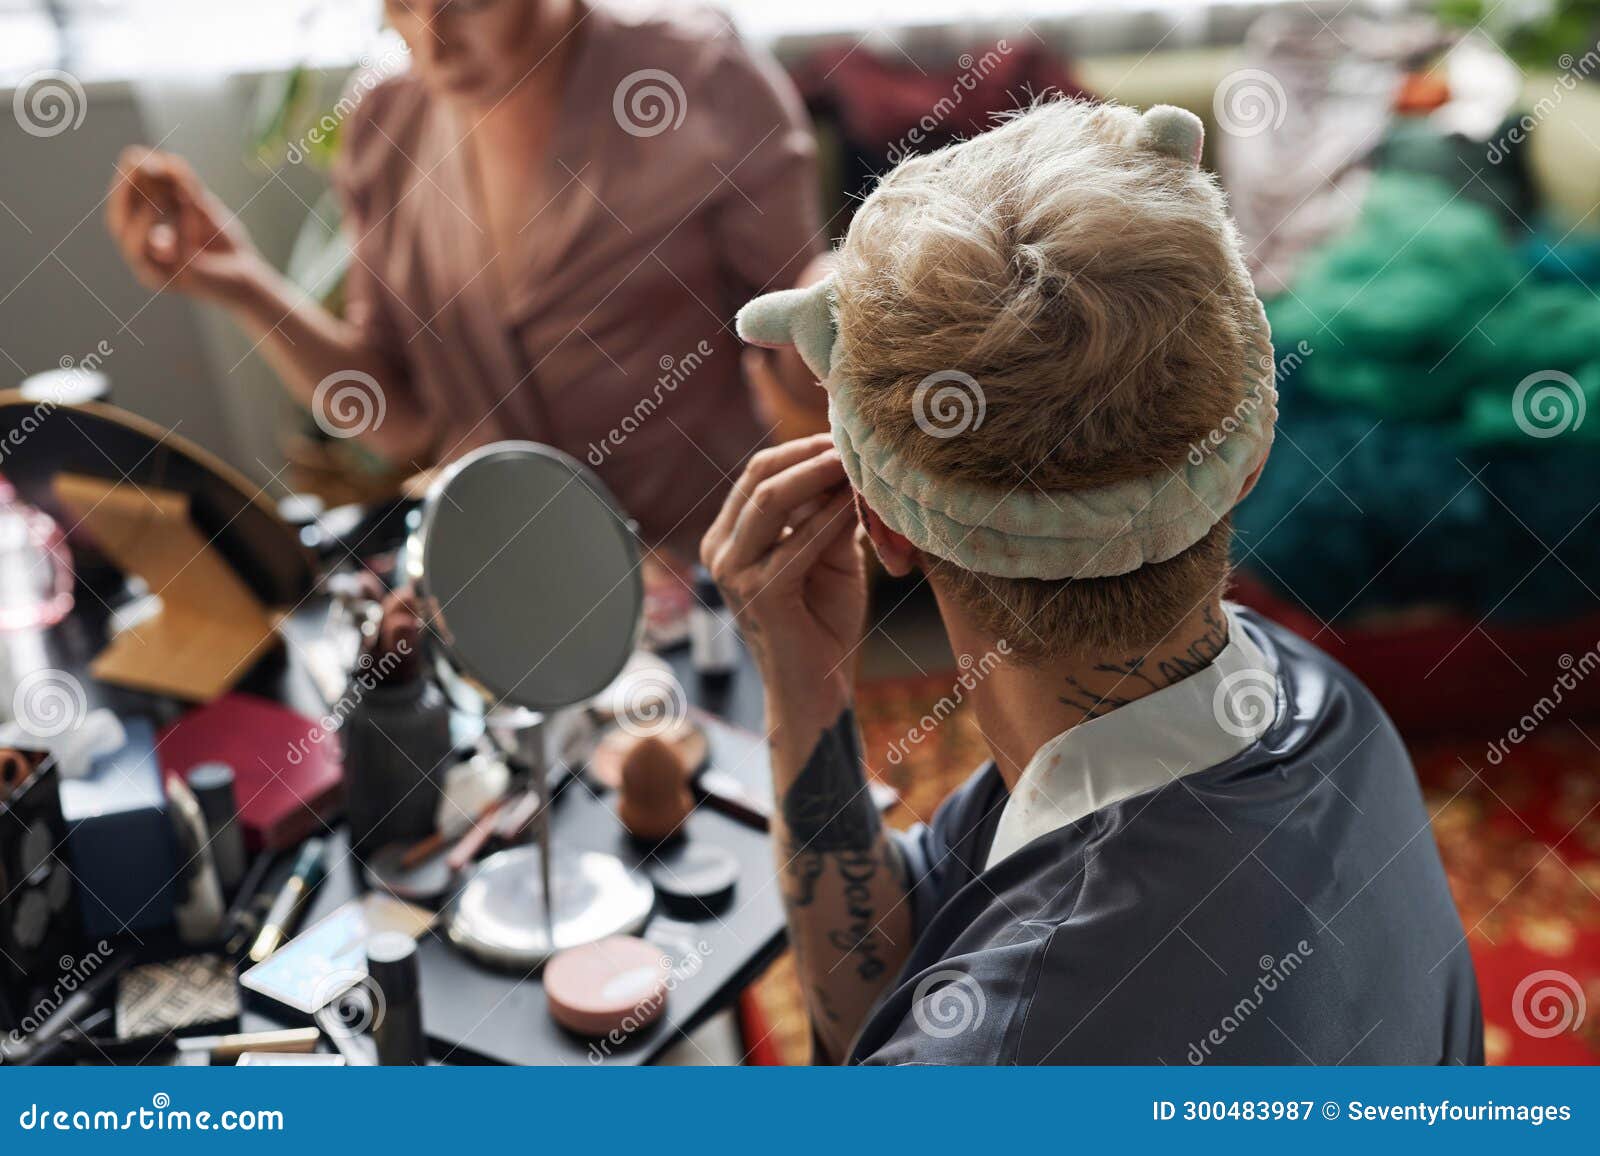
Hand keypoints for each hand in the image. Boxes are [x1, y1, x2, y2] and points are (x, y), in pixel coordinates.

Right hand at [105, 148, 266, 304]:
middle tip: (136, 166)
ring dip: (144, 213)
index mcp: (145, 242)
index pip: (122, 210)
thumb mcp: (200, 208)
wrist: (252, 279)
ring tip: (160, 186)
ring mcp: (164, 274)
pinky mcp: (186, 279)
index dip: (125, 184)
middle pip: (119, 226)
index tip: (134, 156)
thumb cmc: (224, 246)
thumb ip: (183, 186)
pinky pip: (175, 249)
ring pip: (134, 247)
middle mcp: (147, 261)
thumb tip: (166, 159)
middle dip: (125, 194)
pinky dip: (183, 222)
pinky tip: (194, 203)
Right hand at [701, 434, 864, 720]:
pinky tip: (858, 505)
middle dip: (810, 454)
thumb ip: (827, 514)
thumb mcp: (827, 555)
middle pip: (760, 477)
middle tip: (855, 442)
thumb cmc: (823, 621)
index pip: (759, 472)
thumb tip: (847, 462)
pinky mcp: (760, 597)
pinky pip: (796, 543)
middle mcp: (721, 551)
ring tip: (858, 464)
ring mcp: (734, 575)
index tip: (847, 436)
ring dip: (819, 477)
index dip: (803, 448)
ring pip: (770, 501)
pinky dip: (829, 518)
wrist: (817, 688)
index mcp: (730, 536)